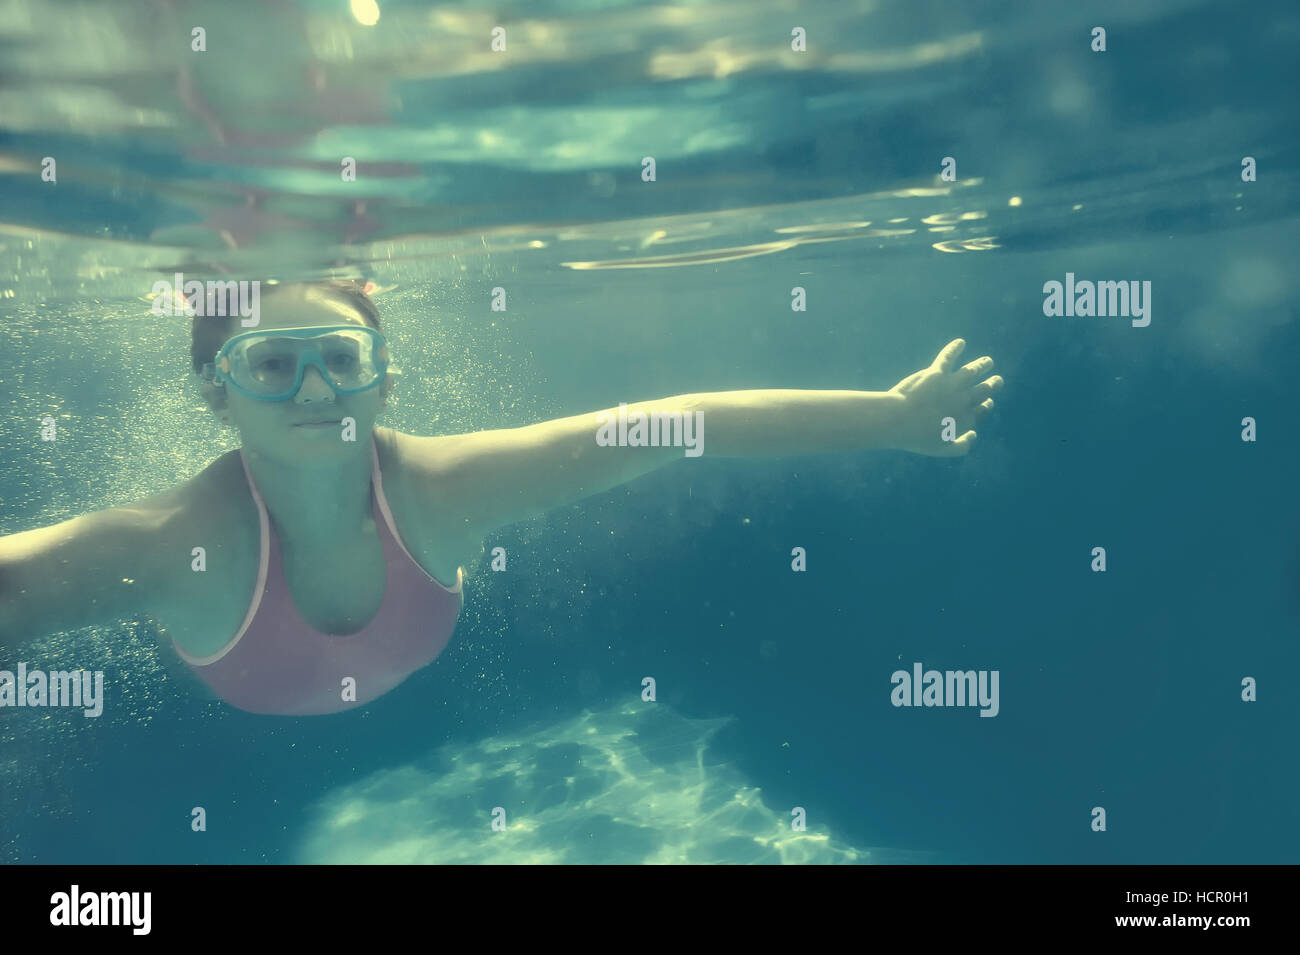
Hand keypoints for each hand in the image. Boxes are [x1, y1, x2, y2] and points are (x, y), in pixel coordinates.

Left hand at [887, 339, 1002, 456]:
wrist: (899, 421)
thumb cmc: (917, 438)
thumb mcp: (942, 449)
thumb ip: (961, 446)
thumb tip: (975, 435)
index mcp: (966, 419)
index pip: (983, 409)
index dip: (987, 404)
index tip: (987, 401)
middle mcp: (964, 400)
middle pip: (985, 389)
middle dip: (993, 384)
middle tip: (996, 380)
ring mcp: (952, 385)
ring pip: (974, 371)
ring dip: (983, 365)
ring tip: (987, 362)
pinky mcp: (937, 372)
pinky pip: (949, 356)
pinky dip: (954, 348)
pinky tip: (959, 342)